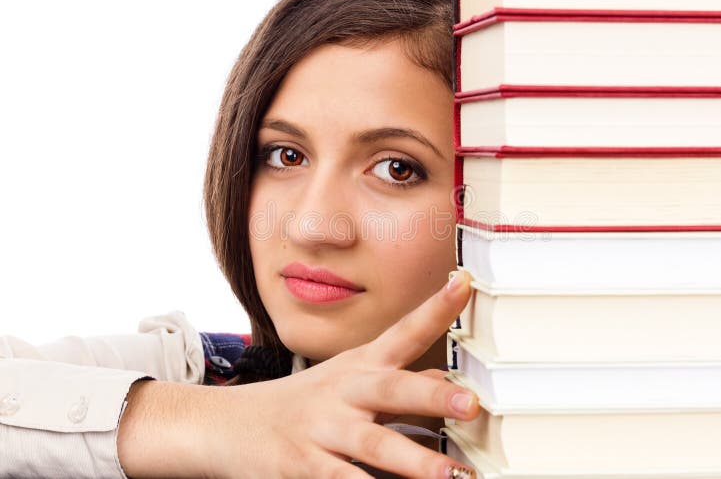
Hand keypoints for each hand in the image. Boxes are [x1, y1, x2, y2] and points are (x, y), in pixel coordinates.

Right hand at [118, 270, 478, 478]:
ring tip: (452, 475)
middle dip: (432, 397)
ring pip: (371, 446)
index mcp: (359, 367)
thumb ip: (398, 382)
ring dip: (413, 460)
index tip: (465, 281)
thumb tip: (448, 382)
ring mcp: (322, 430)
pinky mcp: (302, 468)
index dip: (434, 308)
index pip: (402, 331)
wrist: (228, 425)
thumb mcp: (350, 381)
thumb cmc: (304, 401)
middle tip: (472, 405)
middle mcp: (343, 393)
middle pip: (389, 389)